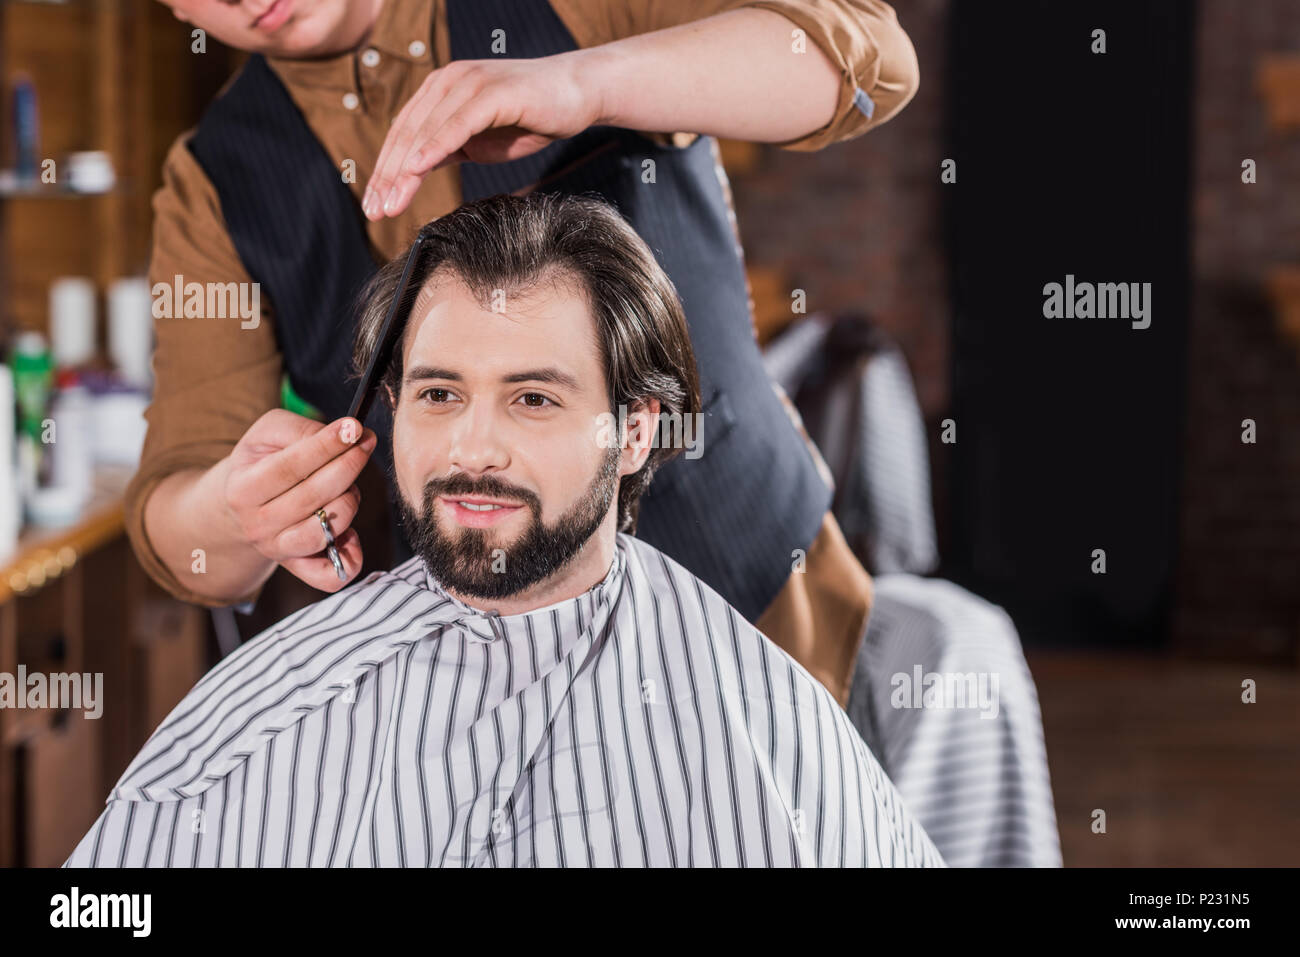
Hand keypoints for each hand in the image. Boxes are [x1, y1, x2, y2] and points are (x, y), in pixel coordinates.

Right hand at [221, 410, 377, 591]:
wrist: (244, 503)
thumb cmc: (263, 461)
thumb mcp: (268, 434)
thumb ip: (300, 429)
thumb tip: (343, 435)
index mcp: (243, 489)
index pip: (291, 467)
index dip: (328, 446)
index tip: (354, 428)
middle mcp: (257, 525)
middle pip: (314, 497)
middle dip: (349, 466)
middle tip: (365, 444)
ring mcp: (278, 550)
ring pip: (325, 533)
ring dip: (349, 503)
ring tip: (347, 487)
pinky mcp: (300, 568)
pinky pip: (332, 576)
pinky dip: (350, 556)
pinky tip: (349, 532)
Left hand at [362, 51, 601, 220]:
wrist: (576, 94)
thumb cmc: (529, 116)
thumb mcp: (479, 138)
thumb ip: (448, 148)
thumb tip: (416, 170)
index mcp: (440, 91)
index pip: (403, 133)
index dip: (385, 170)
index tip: (375, 204)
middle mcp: (447, 81)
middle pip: (407, 134)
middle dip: (387, 176)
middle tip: (375, 211)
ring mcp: (468, 83)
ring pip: (426, 131)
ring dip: (404, 170)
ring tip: (392, 202)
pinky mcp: (492, 92)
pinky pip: (456, 124)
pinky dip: (435, 147)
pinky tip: (417, 169)